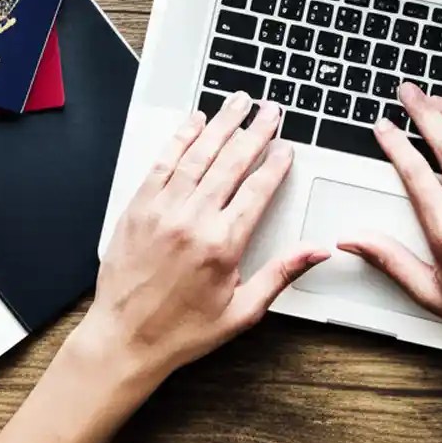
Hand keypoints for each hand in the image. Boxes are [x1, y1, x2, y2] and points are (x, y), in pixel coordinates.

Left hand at [81, 91, 328, 380]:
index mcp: (222, 245)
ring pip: (198, 155)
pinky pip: (163, 164)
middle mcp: (192, 221)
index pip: (257, 190)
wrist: (124, 339)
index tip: (287, 148)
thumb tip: (317, 251)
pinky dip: (180, 138)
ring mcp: (162, 210)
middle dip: (255, 132)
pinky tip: (195, 122)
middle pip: (230, 163)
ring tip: (239, 102)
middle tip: (271, 111)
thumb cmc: (182, 330)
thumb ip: (282, 274)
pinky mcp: (138, 208)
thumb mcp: (243, 311)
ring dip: (221, 124)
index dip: (275, 164)